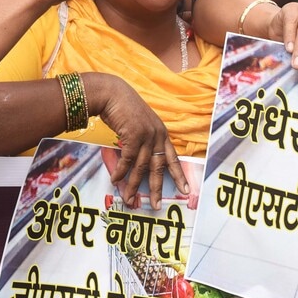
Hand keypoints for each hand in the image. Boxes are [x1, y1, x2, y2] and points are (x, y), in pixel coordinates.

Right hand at [96, 76, 187, 207]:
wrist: (113, 93)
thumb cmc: (124, 108)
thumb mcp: (140, 124)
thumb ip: (143, 140)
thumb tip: (138, 160)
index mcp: (162, 133)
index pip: (173, 158)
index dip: (178, 175)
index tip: (184, 190)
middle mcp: (157, 135)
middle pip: (159, 167)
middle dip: (157, 188)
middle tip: (156, 205)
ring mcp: (146, 135)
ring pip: (142, 167)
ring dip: (133, 184)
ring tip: (130, 199)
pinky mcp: (133, 135)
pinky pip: (128, 159)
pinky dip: (121, 171)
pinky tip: (115, 180)